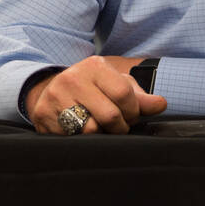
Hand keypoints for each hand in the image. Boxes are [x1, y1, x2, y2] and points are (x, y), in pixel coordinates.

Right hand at [27, 55, 165, 134]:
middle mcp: (73, 78)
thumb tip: (161, 105)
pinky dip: (80, 139)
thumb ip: (140, 97)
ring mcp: (55, 97)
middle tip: (117, 127)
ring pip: (90, 129)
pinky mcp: (43, 115)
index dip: (133, 112)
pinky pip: (71, 138)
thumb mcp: (116, 86)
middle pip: (109, 116)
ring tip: (98, 126)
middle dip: (119, 127)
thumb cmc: (93, 89)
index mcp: (94, 66)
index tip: (130, 116)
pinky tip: (79, 130)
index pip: (124, 94)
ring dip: (100, 135)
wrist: (52, 90)